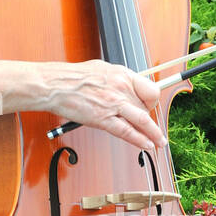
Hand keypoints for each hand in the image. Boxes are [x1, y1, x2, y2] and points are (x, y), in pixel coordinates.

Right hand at [38, 59, 163, 150]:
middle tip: (149, 128)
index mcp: (122, 75)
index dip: (153, 101)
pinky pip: (126, 132)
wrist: (55, 85)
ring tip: (160, 142)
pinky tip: (146, 145)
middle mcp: (121, 89)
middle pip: (146, 107)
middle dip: (148, 120)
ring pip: (142, 121)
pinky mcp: (103, 119)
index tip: (151, 107)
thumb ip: (118, 80)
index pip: (150, 89)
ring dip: (153, 134)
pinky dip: (139, 140)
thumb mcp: (103, 70)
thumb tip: (127, 88)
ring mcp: (113, 104)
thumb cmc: (73, 77)